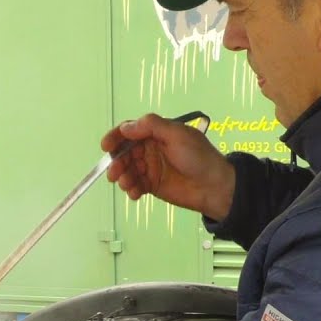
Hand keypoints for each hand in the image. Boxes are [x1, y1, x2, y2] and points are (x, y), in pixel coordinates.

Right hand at [102, 113, 235, 220]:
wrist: (214, 186)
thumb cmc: (198, 157)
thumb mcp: (177, 134)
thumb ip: (151, 126)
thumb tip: (126, 127)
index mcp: (156, 134)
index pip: (129, 132)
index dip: (115, 137)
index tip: (106, 146)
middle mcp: (150, 149)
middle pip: (124, 153)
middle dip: (117, 162)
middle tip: (114, 174)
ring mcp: (150, 168)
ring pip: (127, 170)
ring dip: (123, 177)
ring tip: (128, 185)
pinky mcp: (152, 185)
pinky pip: (135, 186)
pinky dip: (132, 189)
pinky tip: (136, 194)